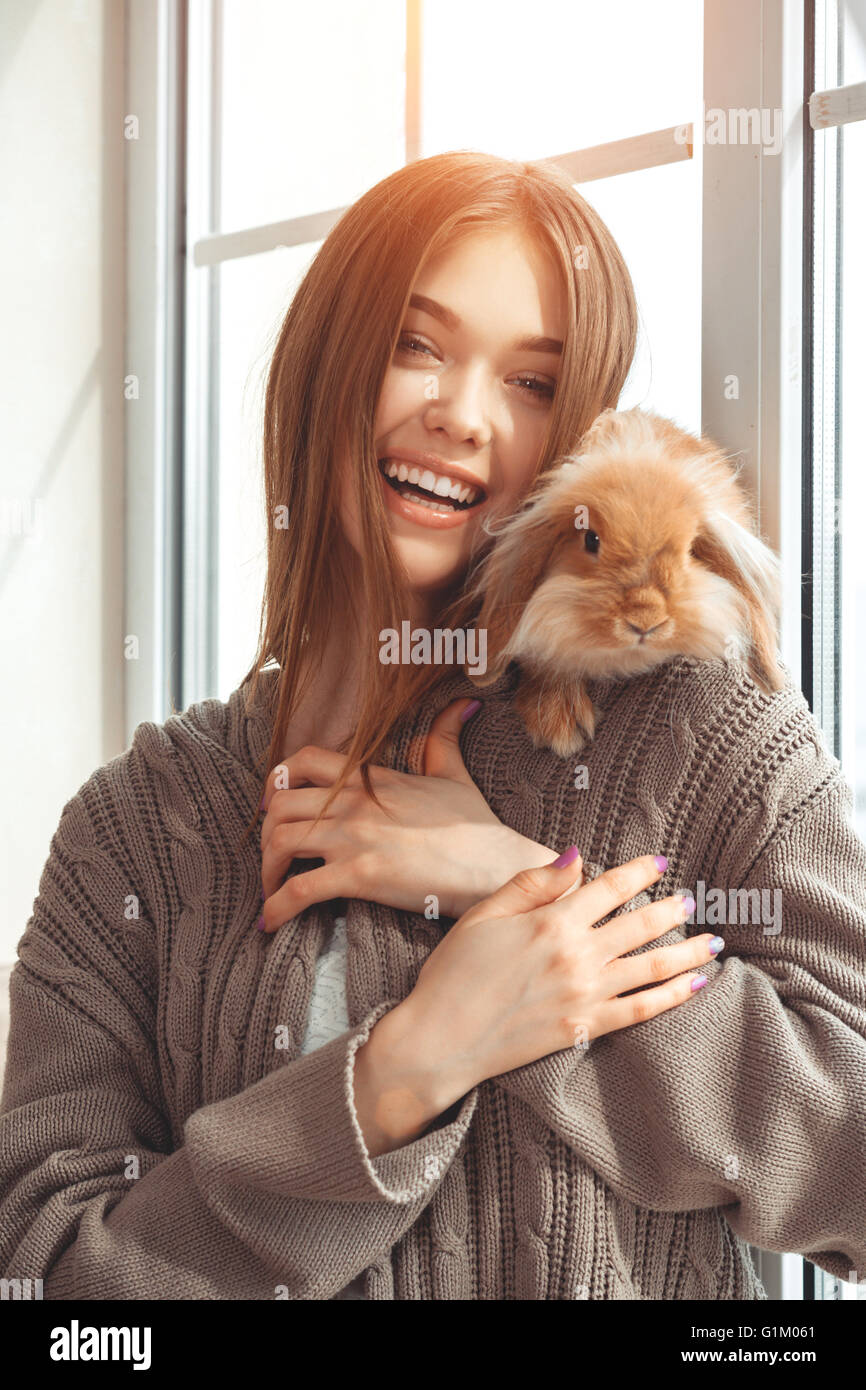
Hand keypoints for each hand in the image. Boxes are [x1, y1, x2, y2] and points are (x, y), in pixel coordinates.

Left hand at [258, 698, 556, 929]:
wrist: (494, 863)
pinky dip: (276, 907)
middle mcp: (354, 803)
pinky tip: (272, 921)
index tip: (271, 804)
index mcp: (371, 777)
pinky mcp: (359, 875)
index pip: (304, 760)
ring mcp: (354, 837)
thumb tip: (463, 704)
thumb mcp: (455, 772)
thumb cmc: (476, 825)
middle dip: (265, 833)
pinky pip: (299, 890)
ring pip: (279, 843)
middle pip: (279, 805)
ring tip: (271, 889)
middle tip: (272, 856)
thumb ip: (444, 738)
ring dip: (266, 870)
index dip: (277, 780)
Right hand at [388, 851, 718, 1110]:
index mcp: (551, 921)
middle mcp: (576, 955)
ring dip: (687, 952)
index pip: (609, 888)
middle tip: (691, 900)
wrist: (439, 1040)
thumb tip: (576, 855)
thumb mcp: (485, 914)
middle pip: (640, 925)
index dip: (638, 872)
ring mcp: (585, 994)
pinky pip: (642, 1009)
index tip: (659, 863)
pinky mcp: (585, 1027)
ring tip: (712, 941)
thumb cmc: (454, 973)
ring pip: (652, 967)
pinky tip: (694, 985)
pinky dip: (673, 996)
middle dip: (672, 909)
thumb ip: (532, 883)